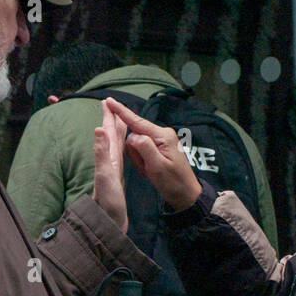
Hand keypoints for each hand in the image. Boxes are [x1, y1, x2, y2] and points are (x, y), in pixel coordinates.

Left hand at [92, 102, 128, 231]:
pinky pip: (121, 157)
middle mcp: (108, 161)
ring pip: (115, 145)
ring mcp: (113, 170)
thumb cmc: (107, 202)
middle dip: (111, 120)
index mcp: (107, 158)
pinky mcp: (118, 178)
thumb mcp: (105, 175)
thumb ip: (101, 153)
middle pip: (110, 136)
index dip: (107, 117)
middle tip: (112, 106)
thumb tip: (98, 128)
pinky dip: (122, 148)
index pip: (106, 132)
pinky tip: (124, 148)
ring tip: (120, 122)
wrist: (109, 224)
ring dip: (117, 133)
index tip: (106, 101)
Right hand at [101, 98, 202, 212]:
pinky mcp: (159, 147)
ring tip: (149, 171)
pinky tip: (150, 170)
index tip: (109, 101)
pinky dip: (142, 161)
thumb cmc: (174, 182)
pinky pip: (142, 150)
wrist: (186, 194)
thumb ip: (144, 148)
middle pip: (135, 134)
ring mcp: (161, 140)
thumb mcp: (157, 167)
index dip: (121, 112)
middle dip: (135, 153)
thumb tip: (132, 135)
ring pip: (137, 144)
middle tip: (145, 169)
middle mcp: (162, 133)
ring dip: (139, 159)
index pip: (137, 122)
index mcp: (162, 135)